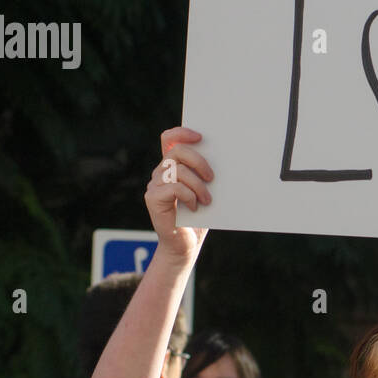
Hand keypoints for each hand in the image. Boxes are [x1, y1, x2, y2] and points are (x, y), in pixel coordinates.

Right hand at [147, 126, 212, 261]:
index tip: (200, 137)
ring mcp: (154, 184)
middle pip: (176, 151)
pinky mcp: (152, 198)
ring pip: (178, 170)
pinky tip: (195, 207)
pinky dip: (189, 196)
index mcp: (173, 166)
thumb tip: (224, 157)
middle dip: (198, 161)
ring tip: (207, 200)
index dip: (182, 132)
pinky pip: (174, 187)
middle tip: (212, 177)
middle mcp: (160, 172)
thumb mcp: (206, 190)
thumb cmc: (199, 217)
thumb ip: (206, 174)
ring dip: (198, 185)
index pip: (169, 138)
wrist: (186, 245)